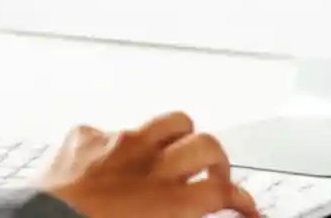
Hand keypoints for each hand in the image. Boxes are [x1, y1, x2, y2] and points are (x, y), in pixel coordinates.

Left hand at [38, 112, 258, 217]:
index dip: (241, 200)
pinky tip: (108, 165)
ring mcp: (118, 143)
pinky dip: (116, 146)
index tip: (245, 210)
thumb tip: (197, 209)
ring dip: (179, 139)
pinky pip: (112, 131)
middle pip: (208, 146)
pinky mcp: (86, 136)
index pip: (223, 190)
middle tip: (213, 177)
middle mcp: (149, 164)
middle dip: (217, 162)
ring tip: (174, 155)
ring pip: (171, 122)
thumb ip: (182, 216)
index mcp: (168, 199)